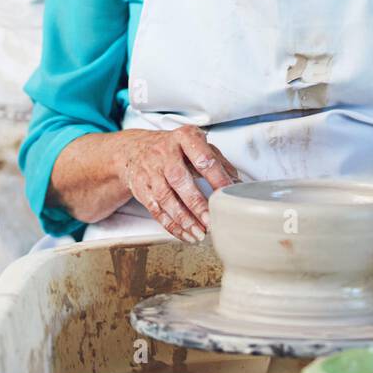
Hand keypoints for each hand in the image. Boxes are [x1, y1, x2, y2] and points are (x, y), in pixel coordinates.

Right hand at [120, 126, 239, 242]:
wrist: (134, 149)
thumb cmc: (172, 148)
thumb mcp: (195, 144)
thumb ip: (218, 161)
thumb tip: (238, 184)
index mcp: (184, 138)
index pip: (203, 158)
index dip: (217, 178)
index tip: (227, 195)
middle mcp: (165, 152)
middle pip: (179, 179)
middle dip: (196, 203)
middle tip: (210, 221)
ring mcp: (151, 171)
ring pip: (165, 198)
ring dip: (184, 219)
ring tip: (200, 233)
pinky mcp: (141, 188)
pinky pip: (156, 210)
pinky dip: (172, 225)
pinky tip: (185, 234)